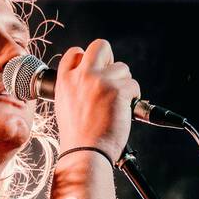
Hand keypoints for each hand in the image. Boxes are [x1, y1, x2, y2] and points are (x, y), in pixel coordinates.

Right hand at [53, 39, 140, 160]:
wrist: (86, 153)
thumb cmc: (78, 137)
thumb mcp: (66, 106)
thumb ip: (76, 87)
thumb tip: (93, 78)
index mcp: (64, 79)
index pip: (75, 53)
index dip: (87, 59)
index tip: (95, 71)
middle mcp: (82, 76)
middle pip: (100, 46)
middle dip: (110, 60)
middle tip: (112, 79)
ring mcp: (100, 81)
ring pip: (122, 68)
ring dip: (124, 84)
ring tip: (117, 104)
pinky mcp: (118, 90)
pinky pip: (134, 85)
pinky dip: (134, 98)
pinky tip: (124, 110)